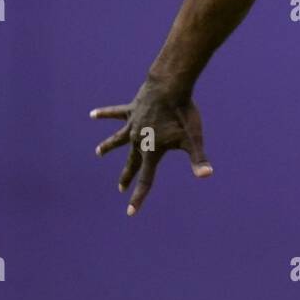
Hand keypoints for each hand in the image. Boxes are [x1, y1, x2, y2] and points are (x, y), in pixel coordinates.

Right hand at [90, 79, 212, 215]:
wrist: (170, 86)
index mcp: (152, 151)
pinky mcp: (132, 109)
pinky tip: (93, 114)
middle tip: (120, 188)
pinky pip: (115, 113)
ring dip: (108, 146)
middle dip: (127, 176)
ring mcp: (133, 124)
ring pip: (117, 139)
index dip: (138, 197)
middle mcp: (138, 140)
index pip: (146, 179)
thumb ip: (198, 158)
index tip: (130, 212)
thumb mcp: (193, 138)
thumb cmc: (183, 113)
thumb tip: (206, 175)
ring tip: (98, 152)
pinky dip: (104, 114)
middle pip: (132, 163)